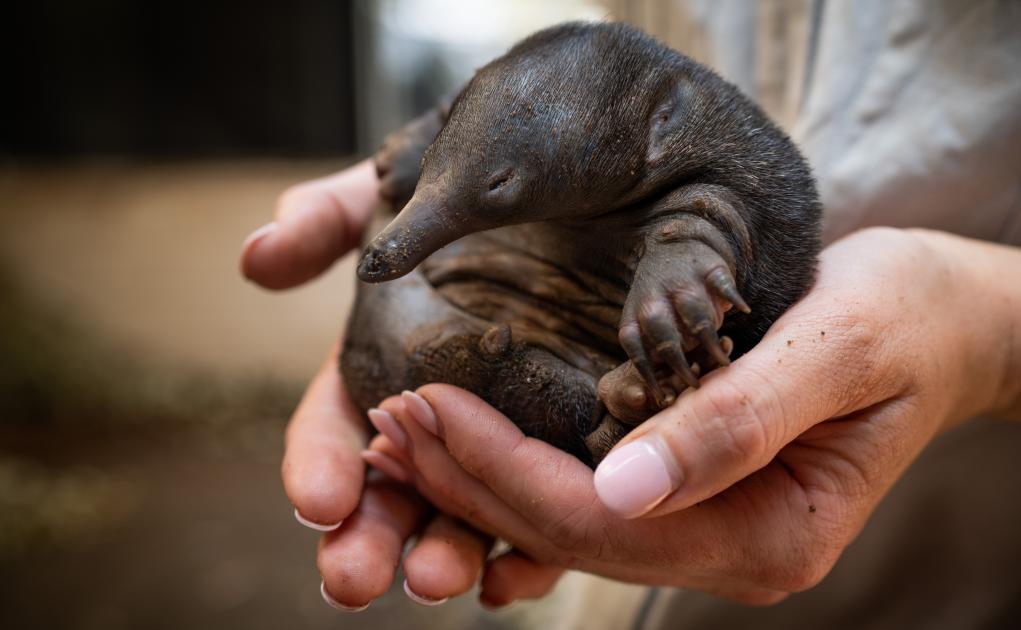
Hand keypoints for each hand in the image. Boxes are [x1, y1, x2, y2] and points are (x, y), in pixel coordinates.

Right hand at [240, 161, 565, 609]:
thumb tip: (256, 259)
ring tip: (442, 579)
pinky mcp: (579, 444)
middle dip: (370, 536)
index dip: (322, 463)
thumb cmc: (489, 167)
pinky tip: (519, 576)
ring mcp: (508, 431)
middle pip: (394, 487)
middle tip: (353, 578)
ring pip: (468, 509)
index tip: (319, 498)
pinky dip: (533, 550)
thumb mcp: (404, 184)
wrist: (603, 159)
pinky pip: (553, 507)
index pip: (338, 426)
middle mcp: (441, 408)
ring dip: (445, 550)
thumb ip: (331, 219)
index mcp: (386, 360)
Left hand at [364, 227, 1016, 602]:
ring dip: (479, 481)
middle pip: (572, 537)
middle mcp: (731, 552)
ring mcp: (710, 533)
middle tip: (383, 422)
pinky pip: (587, 500)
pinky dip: (518, 467)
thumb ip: (736, 424)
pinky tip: (462, 437)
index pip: (605, 527)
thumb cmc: (902, 320)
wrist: (943, 320)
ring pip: (568, 526)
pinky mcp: (692, 498)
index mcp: (768, 536)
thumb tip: (621, 489)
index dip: (504, 474)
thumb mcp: (835, 352)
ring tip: (397, 432)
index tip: (423, 406)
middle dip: (470, 482)